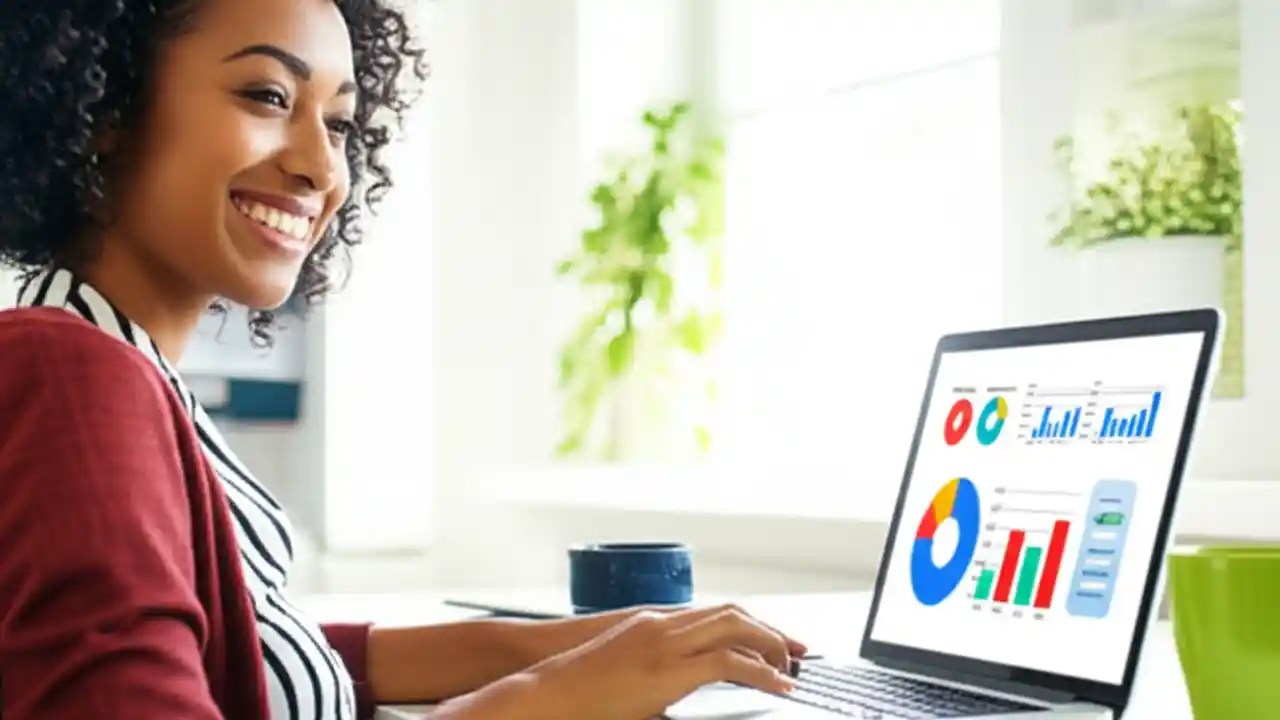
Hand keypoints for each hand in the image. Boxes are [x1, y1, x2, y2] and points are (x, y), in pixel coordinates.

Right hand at [527, 604, 798, 719]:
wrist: (546, 692)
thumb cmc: (575, 688)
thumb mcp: (623, 669)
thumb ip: (654, 671)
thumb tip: (678, 687)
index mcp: (652, 622)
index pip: (714, 612)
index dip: (751, 623)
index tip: (778, 639)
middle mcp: (663, 625)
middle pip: (733, 613)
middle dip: (770, 630)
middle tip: (798, 651)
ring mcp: (665, 644)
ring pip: (735, 628)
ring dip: (769, 645)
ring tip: (788, 669)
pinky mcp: (667, 671)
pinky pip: (728, 663)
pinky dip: (761, 671)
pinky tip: (776, 684)